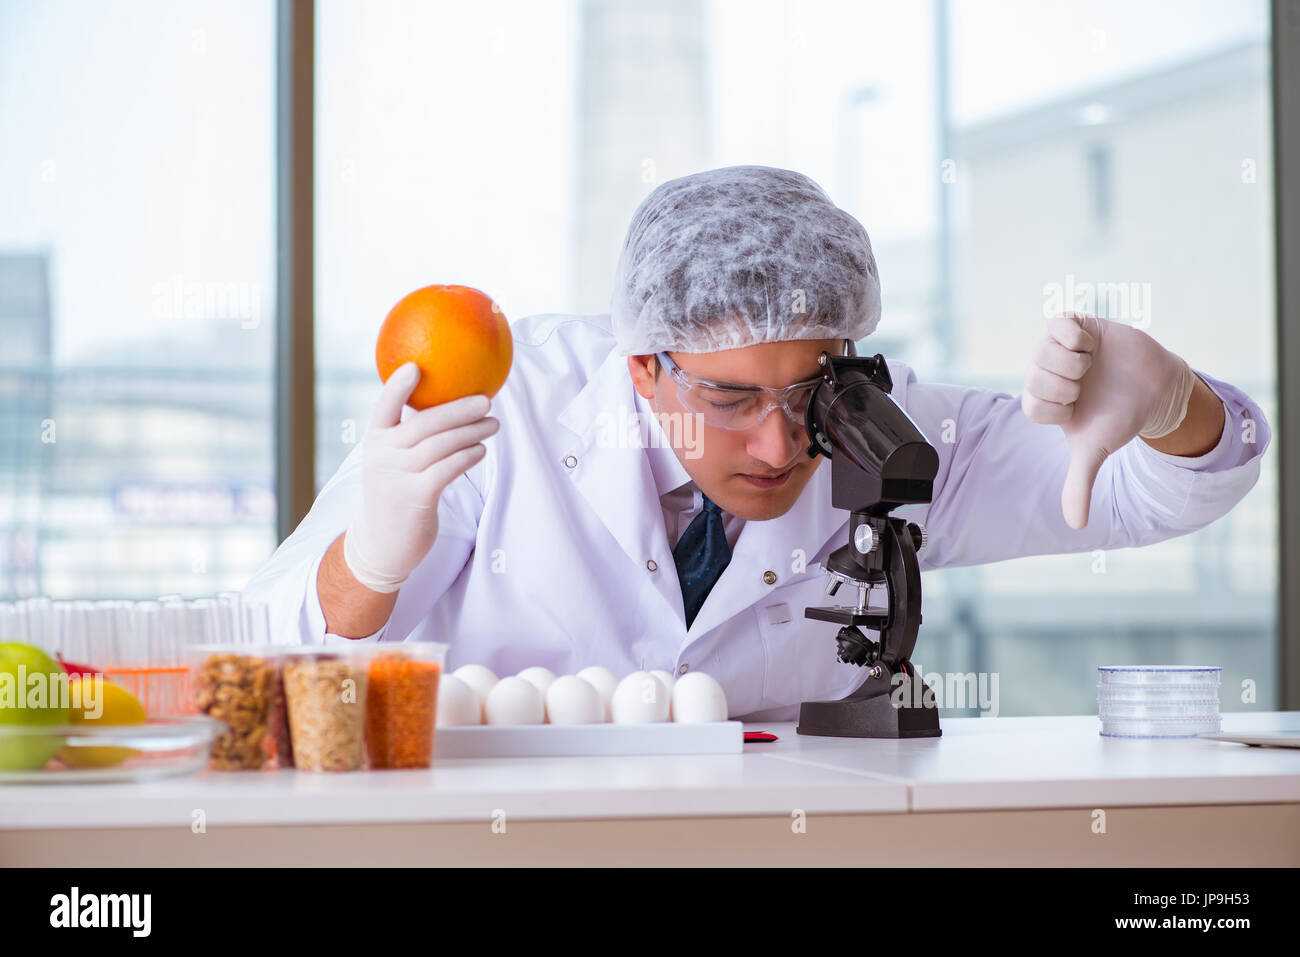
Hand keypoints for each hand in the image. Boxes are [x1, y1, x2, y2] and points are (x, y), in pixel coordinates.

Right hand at [343, 363, 498, 591]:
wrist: (383, 543)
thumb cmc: (396, 492)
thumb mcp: (392, 461)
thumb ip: (409, 435)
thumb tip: (446, 400)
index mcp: (375, 440)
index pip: (384, 406)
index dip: (398, 386)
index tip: (416, 366)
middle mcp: (382, 456)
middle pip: (424, 423)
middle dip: (459, 409)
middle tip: (486, 400)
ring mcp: (398, 477)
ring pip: (442, 445)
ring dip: (472, 432)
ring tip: (493, 425)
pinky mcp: (416, 497)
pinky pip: (448, 469)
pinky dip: (468, 456)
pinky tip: (480, 450)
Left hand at [1021, 314, 1191, 529]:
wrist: (1151, 387)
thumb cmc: (1117, 418)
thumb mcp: (1096, 452)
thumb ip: (1080, 484)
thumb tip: (1076, 526)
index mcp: (1040, 402)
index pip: (1032, 406)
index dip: (1061, 408)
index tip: (1079, 408)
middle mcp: (1041, 373)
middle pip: (1037, 377)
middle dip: (1070, 385)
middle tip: (1086, 385)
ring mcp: (1054, 347)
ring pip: (1046, 351)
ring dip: (1076, 362)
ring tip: (1090, 365)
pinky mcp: (1073, 325)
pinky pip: (1060, 323)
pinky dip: (1076, 337)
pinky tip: (1091, 346)